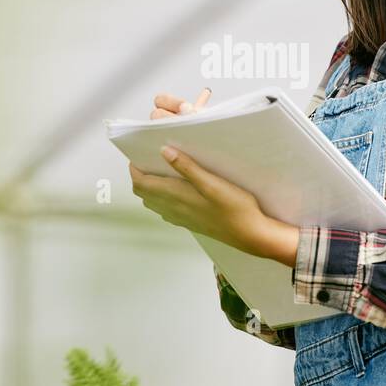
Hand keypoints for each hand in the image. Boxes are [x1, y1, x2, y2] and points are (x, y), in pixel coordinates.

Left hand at [128, 92, 298, 263]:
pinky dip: (162, 198)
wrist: (251, 235)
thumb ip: (187, 167)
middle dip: (141, 176)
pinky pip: (167, 210)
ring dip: (151, 187)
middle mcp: (173, 209)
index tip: (138, 154)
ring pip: (154, 202)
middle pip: (144, 193)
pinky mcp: (191, 222)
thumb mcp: (212, 182)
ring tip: (161, 170)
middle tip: (149, 159)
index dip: (134, 169)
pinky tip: (177, 190)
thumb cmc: (235, 208)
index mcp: (175, 196)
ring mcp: (181, 218)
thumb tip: (164, 151)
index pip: (141, 184)